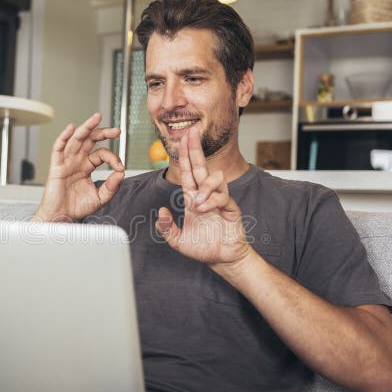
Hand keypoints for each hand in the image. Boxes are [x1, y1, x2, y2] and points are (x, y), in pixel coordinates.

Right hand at [35, 112, 124, 221]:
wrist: (61, 217)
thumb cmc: (77, 208)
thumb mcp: (100, 198)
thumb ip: (112, 186)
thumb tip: (121, 173)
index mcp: (87, 166)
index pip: (101, 154)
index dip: (113, 157)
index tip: (120, 166)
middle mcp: (77, 161)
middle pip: (90, 140)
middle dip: (102, 132)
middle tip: (116, 130)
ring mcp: (66, 162)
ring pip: (76, 139)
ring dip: (86, 127)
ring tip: (97, 117)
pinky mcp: (56, 166)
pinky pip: (58, 148)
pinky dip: (63, 137)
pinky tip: (71, 128)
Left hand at [155, 128, 250, 269]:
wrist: (221, 259)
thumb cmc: (202, 248)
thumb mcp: (177, 240)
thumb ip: (166, 228)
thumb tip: (161, 212)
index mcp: (192, 198)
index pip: (188, 172)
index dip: (185, 156)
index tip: (181, 139)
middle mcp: (205, 195)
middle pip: (201, 166)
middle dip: (195, 149)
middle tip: (191, 133)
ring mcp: (219, 199)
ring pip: (214, 178)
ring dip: (203, 187)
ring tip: (196, 204)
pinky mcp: (230, 207)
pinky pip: (222, 196)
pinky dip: (211, 201)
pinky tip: (204, 210)